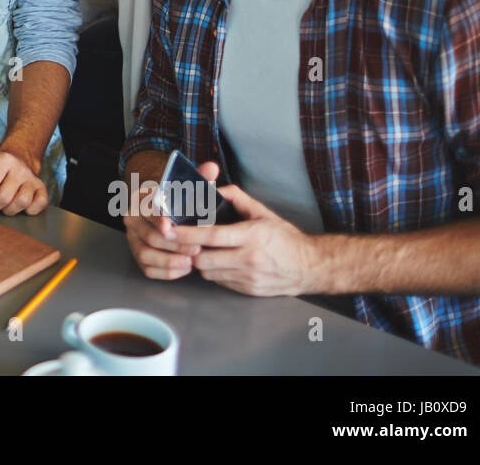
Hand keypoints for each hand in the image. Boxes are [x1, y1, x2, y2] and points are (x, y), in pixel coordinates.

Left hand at [0, 149, 47, 214]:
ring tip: (1, 206)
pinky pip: (38, 205)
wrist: (15, 161)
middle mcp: (19, 168)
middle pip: (4, 197)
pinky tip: (18, 206)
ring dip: (7, 210)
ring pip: (21, 202)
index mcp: (1, 160)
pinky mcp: (41, 189)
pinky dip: (29, 211)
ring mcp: (32, 179)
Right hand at [122, 161, 211, 280]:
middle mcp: (132, 219)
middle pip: (148, 236)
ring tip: (191, 262)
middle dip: (174, 244)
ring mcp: (133, 239)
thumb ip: (199, 178)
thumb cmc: (178, 201)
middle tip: (196, 248)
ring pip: (145, 254)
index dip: (158, 219)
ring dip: (169, 261)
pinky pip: (148, 269)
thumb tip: (211, 168)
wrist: (163, 211)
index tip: (170, 226)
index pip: (147, 210)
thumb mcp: (187, 186)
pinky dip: (166, 272)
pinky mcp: (139, 256)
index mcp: (141, 200)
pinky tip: (184, 268)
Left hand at [180, 183, 322, 296]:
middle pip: (203, 259)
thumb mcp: (263, 212)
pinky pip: (220, 281)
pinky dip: (214, 272)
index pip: (211, 236)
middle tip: (182, 241)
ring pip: (208, 272)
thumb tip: (212, 189)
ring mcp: (248, 278)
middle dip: (189, 250)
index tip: (170, 229)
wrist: (310, 267)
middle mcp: (249, 258)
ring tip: (201, 251)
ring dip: (200, 262)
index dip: (186, 234)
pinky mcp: (248, 290)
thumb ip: (236, 197)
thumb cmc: (285, 238)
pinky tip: (218, 262)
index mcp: (252, 235)